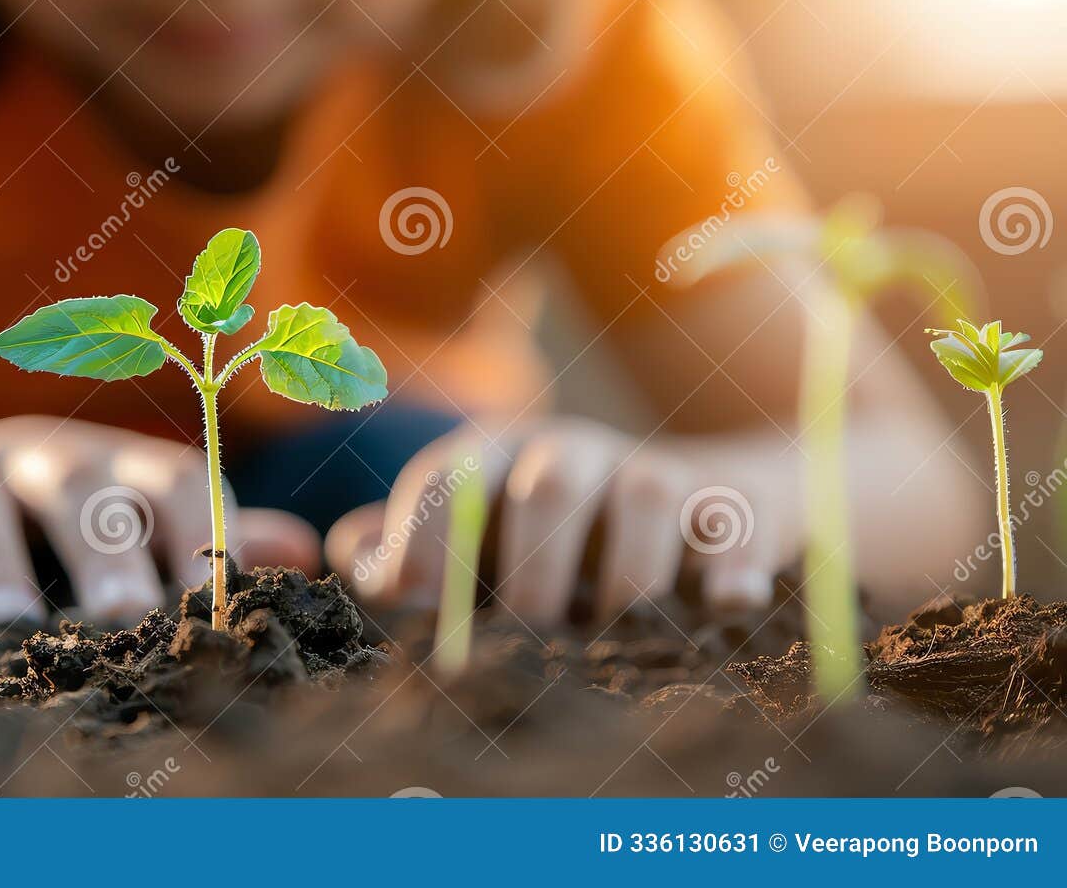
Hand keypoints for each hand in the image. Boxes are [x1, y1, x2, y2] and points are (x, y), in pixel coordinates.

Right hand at [0, 416, 317, 628]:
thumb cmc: (41, 528)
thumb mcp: (124, 524)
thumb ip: (204, 543)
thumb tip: (306, 556)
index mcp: (115, 468)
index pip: (175, 480)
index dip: (204, 530)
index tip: (222, 602)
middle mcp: (39, 458)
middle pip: (79, 488)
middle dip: (103, 549)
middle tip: (124, 617)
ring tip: (10, 626)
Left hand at [326, 418, 799, 624]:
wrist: (691, 496)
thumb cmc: (545, 538)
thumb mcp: (470, 537)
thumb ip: (400, 552)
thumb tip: (362, 577)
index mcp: (493, 456)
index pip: (448, 480)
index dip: (425, 540)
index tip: (412, 607)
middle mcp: (572, 452)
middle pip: (549, 485)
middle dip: (533, 572)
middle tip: (525, 642)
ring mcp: (655, 471)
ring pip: (645, 498)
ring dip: (628, 578)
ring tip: (613, 641)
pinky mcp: (729, 504)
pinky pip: (734, 525)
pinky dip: (732, 565)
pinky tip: (727, 605)